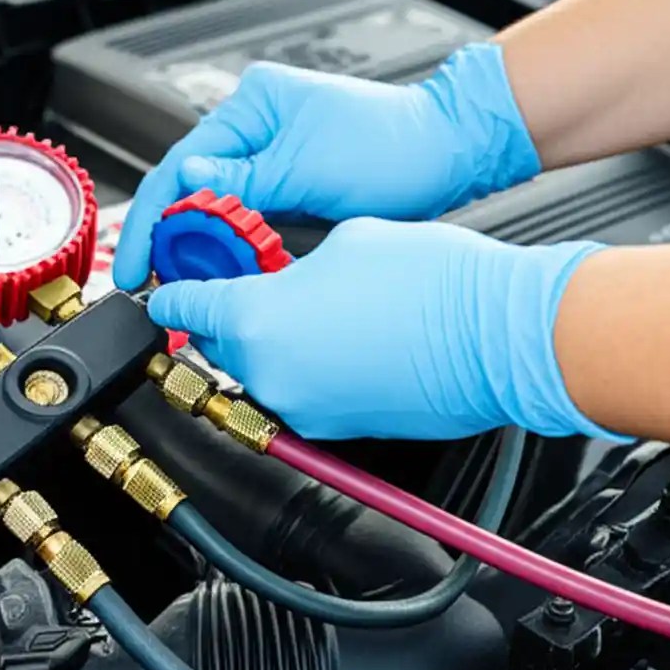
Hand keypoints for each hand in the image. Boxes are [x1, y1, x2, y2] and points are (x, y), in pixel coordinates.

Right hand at [114, 42, 541, 289]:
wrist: (448, 156)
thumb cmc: (393, 147)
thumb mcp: (306, 169)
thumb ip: (241, 183)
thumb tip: (186, 190)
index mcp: (252, 105)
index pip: (179, 167)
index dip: (153, 221)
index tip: (136, 264)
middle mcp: (256, 127)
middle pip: (192, 191)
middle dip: (174, 241)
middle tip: (158, 286)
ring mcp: (273, 157)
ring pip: (218, 211)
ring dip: (204, 249)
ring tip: (188, 288)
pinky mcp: (290, 185)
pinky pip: (248, 221)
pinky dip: (236, 248)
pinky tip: (227, 274)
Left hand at [147, 218, 621, 440]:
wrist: (501, 336)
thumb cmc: (435, 284)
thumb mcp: (345, 241)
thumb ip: (290, 263)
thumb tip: (281, 278)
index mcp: (257, 321)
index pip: (186, 311)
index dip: (174, 295)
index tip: (167, 294)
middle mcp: (271, 376)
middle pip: (220, 347)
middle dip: (226, 319)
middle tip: (249, 288)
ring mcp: (305, 410)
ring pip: (262, 373)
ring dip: (271, 345)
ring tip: (311, 311)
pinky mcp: (340, 428)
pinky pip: (303, 394)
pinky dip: (308, 370)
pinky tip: (343, 341)